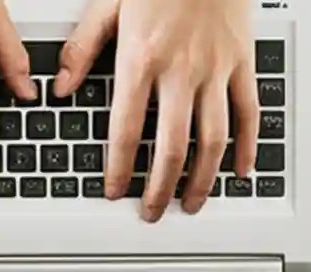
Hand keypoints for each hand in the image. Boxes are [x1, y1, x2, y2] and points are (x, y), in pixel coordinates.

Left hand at [55, 0, 258, 220]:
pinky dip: (248, 146)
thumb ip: (82, 49)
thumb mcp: (107, 3)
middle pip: (171, 146)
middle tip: (153, 211)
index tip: (115, 191)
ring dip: (202, 177)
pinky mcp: (243, 62)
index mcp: (141, 60)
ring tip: (191, 202)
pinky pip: (249, 111)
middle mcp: (181, 70)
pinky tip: (240, 170)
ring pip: (213, 138)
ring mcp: (216, 69)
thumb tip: (61, 87)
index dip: (119, 168)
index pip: (125, 130)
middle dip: (161, 187)